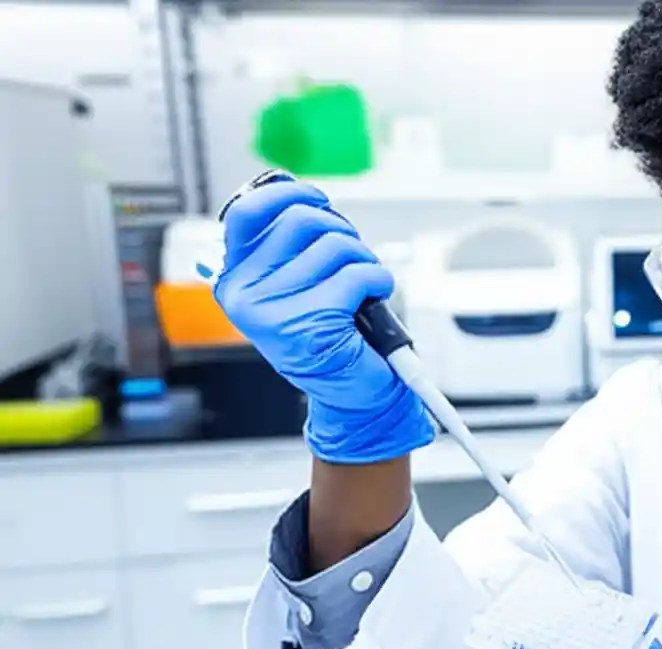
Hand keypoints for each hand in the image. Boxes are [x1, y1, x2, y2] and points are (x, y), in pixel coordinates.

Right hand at [216, 180, 434, 462]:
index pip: (248, 212)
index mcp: (235, 279)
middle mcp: (245, 295)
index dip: (288, 193)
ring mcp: (276, 312)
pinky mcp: (313, 324)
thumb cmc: (328, 333)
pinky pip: (360, 274)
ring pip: (336, 245)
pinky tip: (374, 300)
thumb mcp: (293, 286)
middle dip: (340, 232)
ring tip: (361, 288)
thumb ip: (284, 246)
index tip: (317, 200)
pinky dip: (379, 281)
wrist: (353, 395)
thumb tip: (294, 193)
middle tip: (350, 259)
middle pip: (303, 220)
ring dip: (363, 260)